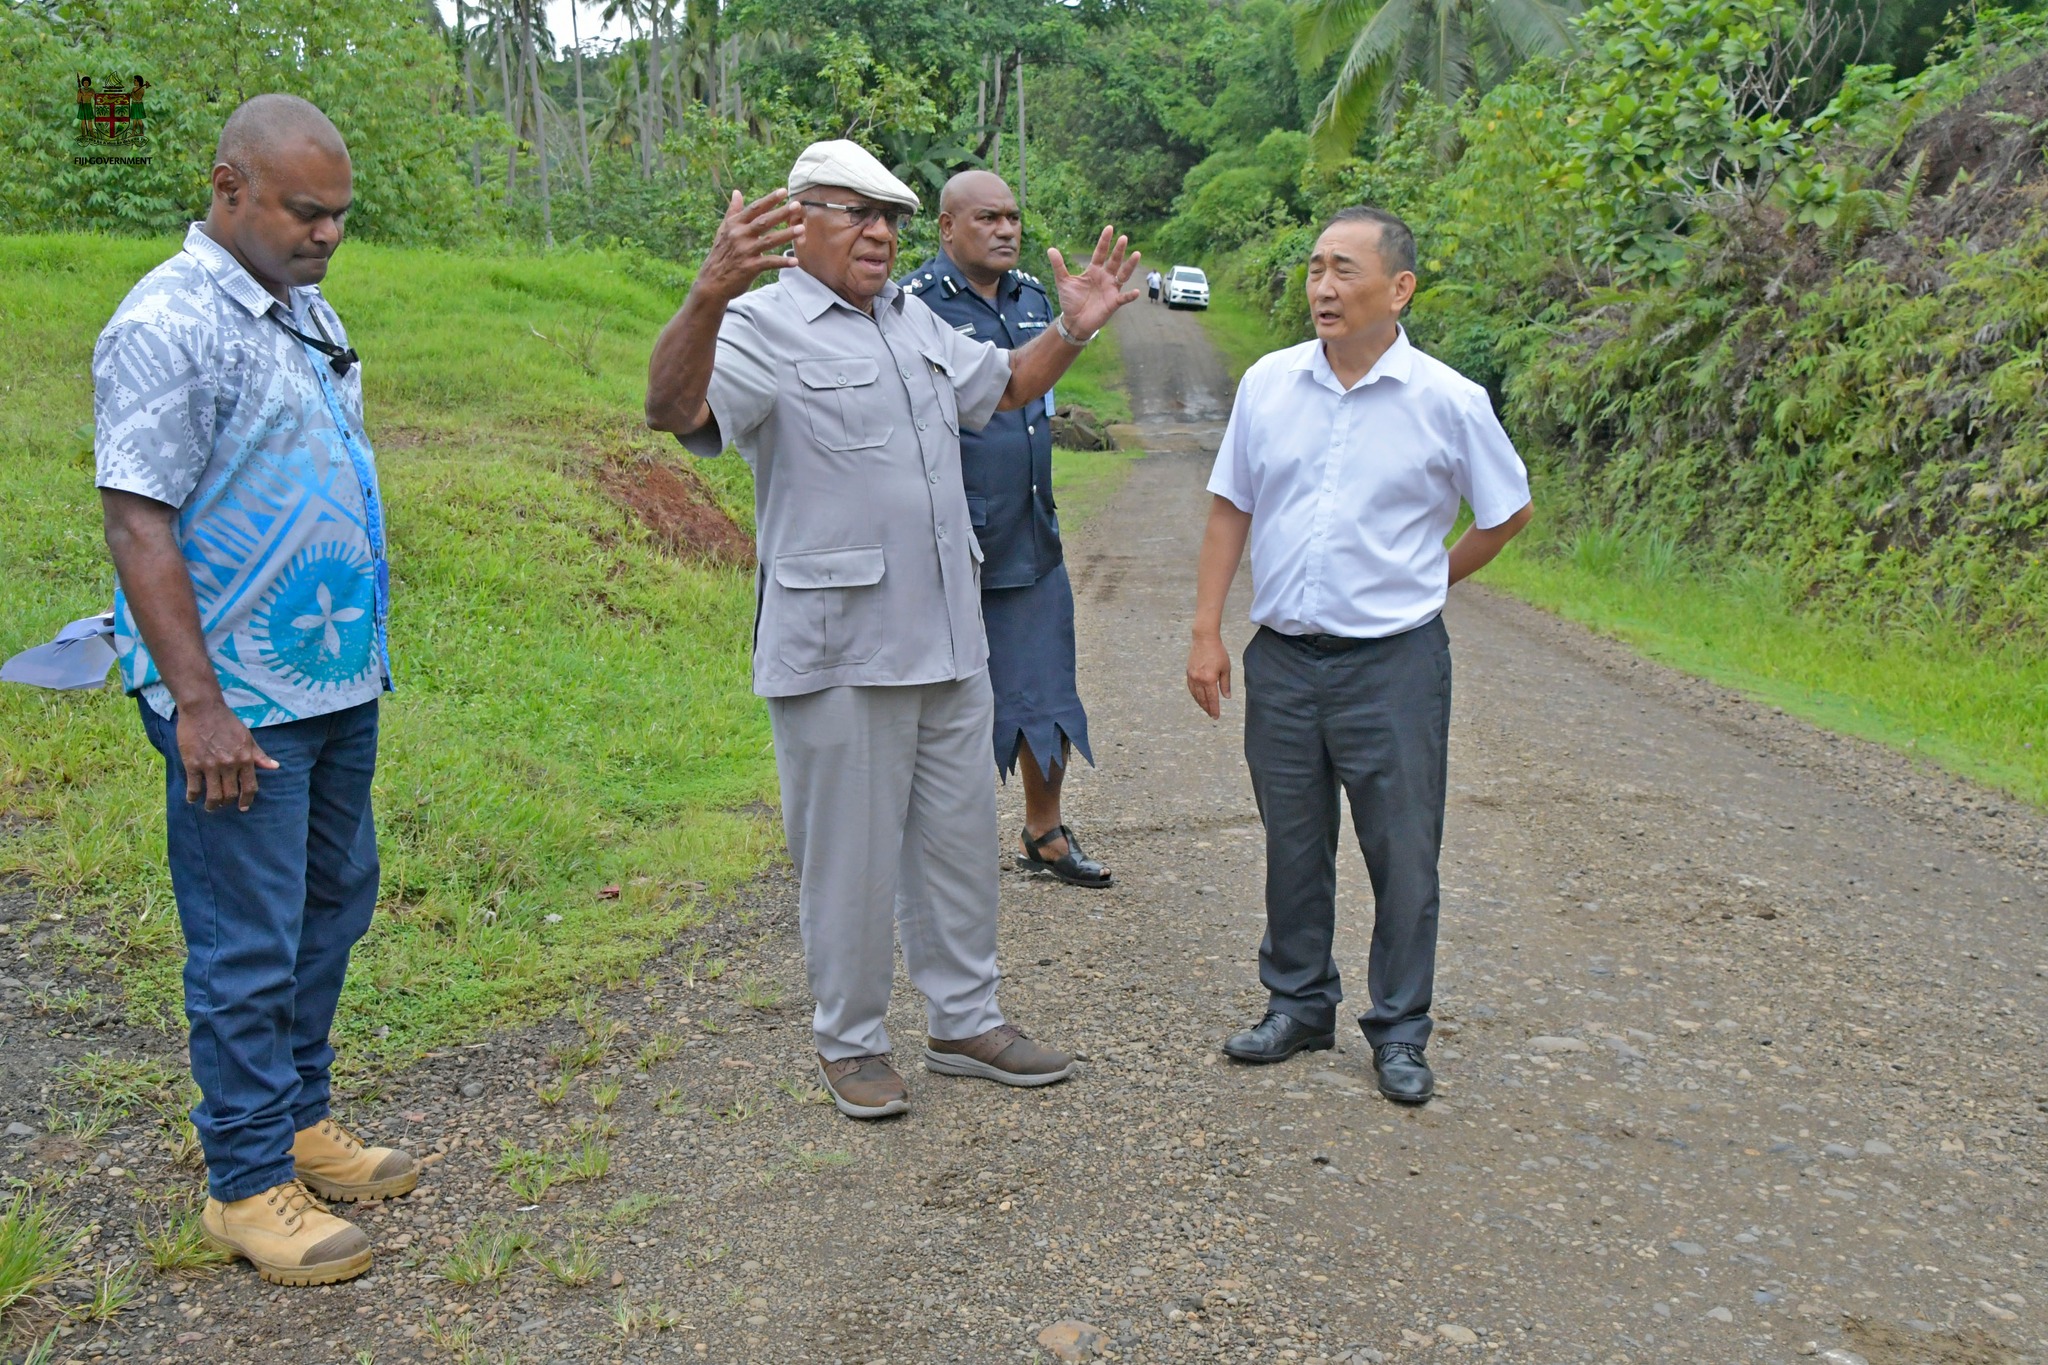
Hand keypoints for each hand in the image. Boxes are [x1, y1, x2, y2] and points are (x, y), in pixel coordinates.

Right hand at [176, 700, 278, 811]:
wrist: (203, 709)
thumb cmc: (227, 722)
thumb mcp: (247, 737)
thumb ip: (259, 755)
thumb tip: (275, 767)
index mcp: (245, 759)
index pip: (250, 787)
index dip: (247, 800)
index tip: (243, 807)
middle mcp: (229, 765)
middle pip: (230, 794)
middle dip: (227, 803)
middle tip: (223, 805)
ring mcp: (210, 766)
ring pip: (213, 795)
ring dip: (212, 805)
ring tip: (210, 807)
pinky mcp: (193, 764)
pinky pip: (194, 787)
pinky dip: (193, 796)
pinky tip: (192, 799)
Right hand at [692, 189, 803, 305]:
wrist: (712, 281)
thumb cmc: (721, 254)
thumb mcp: (724, 230)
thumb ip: (733, 211)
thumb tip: (737, 192)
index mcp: (734, 225)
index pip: (754, 208)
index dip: (769, 199)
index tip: (783, 191)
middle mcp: (739, 236)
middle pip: (763, 222)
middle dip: (781, 213)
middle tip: (797, 205)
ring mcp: (745, 251)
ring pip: (769, 240)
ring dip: (786, 235)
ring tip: (802, 229)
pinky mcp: (749, 267)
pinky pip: (769, 263)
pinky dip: (782, 262)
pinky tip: (795, 261)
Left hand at [1047, 226, 1140, 339]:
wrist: (1074, 321)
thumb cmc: (1071, 301)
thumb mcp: (1063, 281)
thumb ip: (1059, 266)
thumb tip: (1050, 249)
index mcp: (1093, 270)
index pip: (1100, 253)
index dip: (1104, 241)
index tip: (1109, 228)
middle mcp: (1105, 277)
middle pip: (1114, 261)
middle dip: (1118, 250)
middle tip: (1123, 238)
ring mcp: (1111, 289)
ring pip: (1123, 275)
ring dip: (1130, 266)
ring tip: (1137, 254)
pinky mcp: (1113, 302)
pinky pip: (1124, 298)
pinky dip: (1130, 296)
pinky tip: (1136, 292)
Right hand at [1186, 633, 1232, 719]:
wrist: (1204, 639)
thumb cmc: (1218, 652)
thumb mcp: (1226, 668)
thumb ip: (1225, 684)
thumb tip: (1226, 697)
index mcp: (1210, 679)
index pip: (1212, 699)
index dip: (1214, 709)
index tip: (1216, 716)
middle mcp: (1199, 680)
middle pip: (1203, 699)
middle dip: (1207, 708)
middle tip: (1212, 715)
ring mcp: (1192, 676)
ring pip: (1195, 695)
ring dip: (1200, 703)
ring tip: (1206, 709)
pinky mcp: (1188, 673)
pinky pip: (1191, 688)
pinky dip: (1195, 695)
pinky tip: (1198, 698)